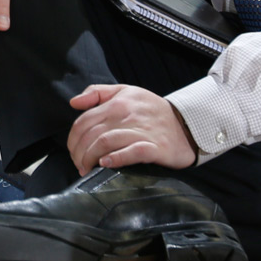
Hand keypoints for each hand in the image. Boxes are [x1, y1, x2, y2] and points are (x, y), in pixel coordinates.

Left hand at [67, 85, 196, 172]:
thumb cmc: (152, 110)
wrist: (187, 124)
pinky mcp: (155, 147)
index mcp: (117, 102)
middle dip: (79, 153)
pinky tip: (105, 164)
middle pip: (91, 134)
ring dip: (90, 158)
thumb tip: (74, 103)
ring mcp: (141, 131)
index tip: (73, 151)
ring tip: (87, 169)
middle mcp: (127, 115)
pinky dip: (116, 158)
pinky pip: (132, 152)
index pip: (84, 121)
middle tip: (78, 164)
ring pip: (105, 142)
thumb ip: (97, 92)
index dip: (72, 139)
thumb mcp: (126, 92)